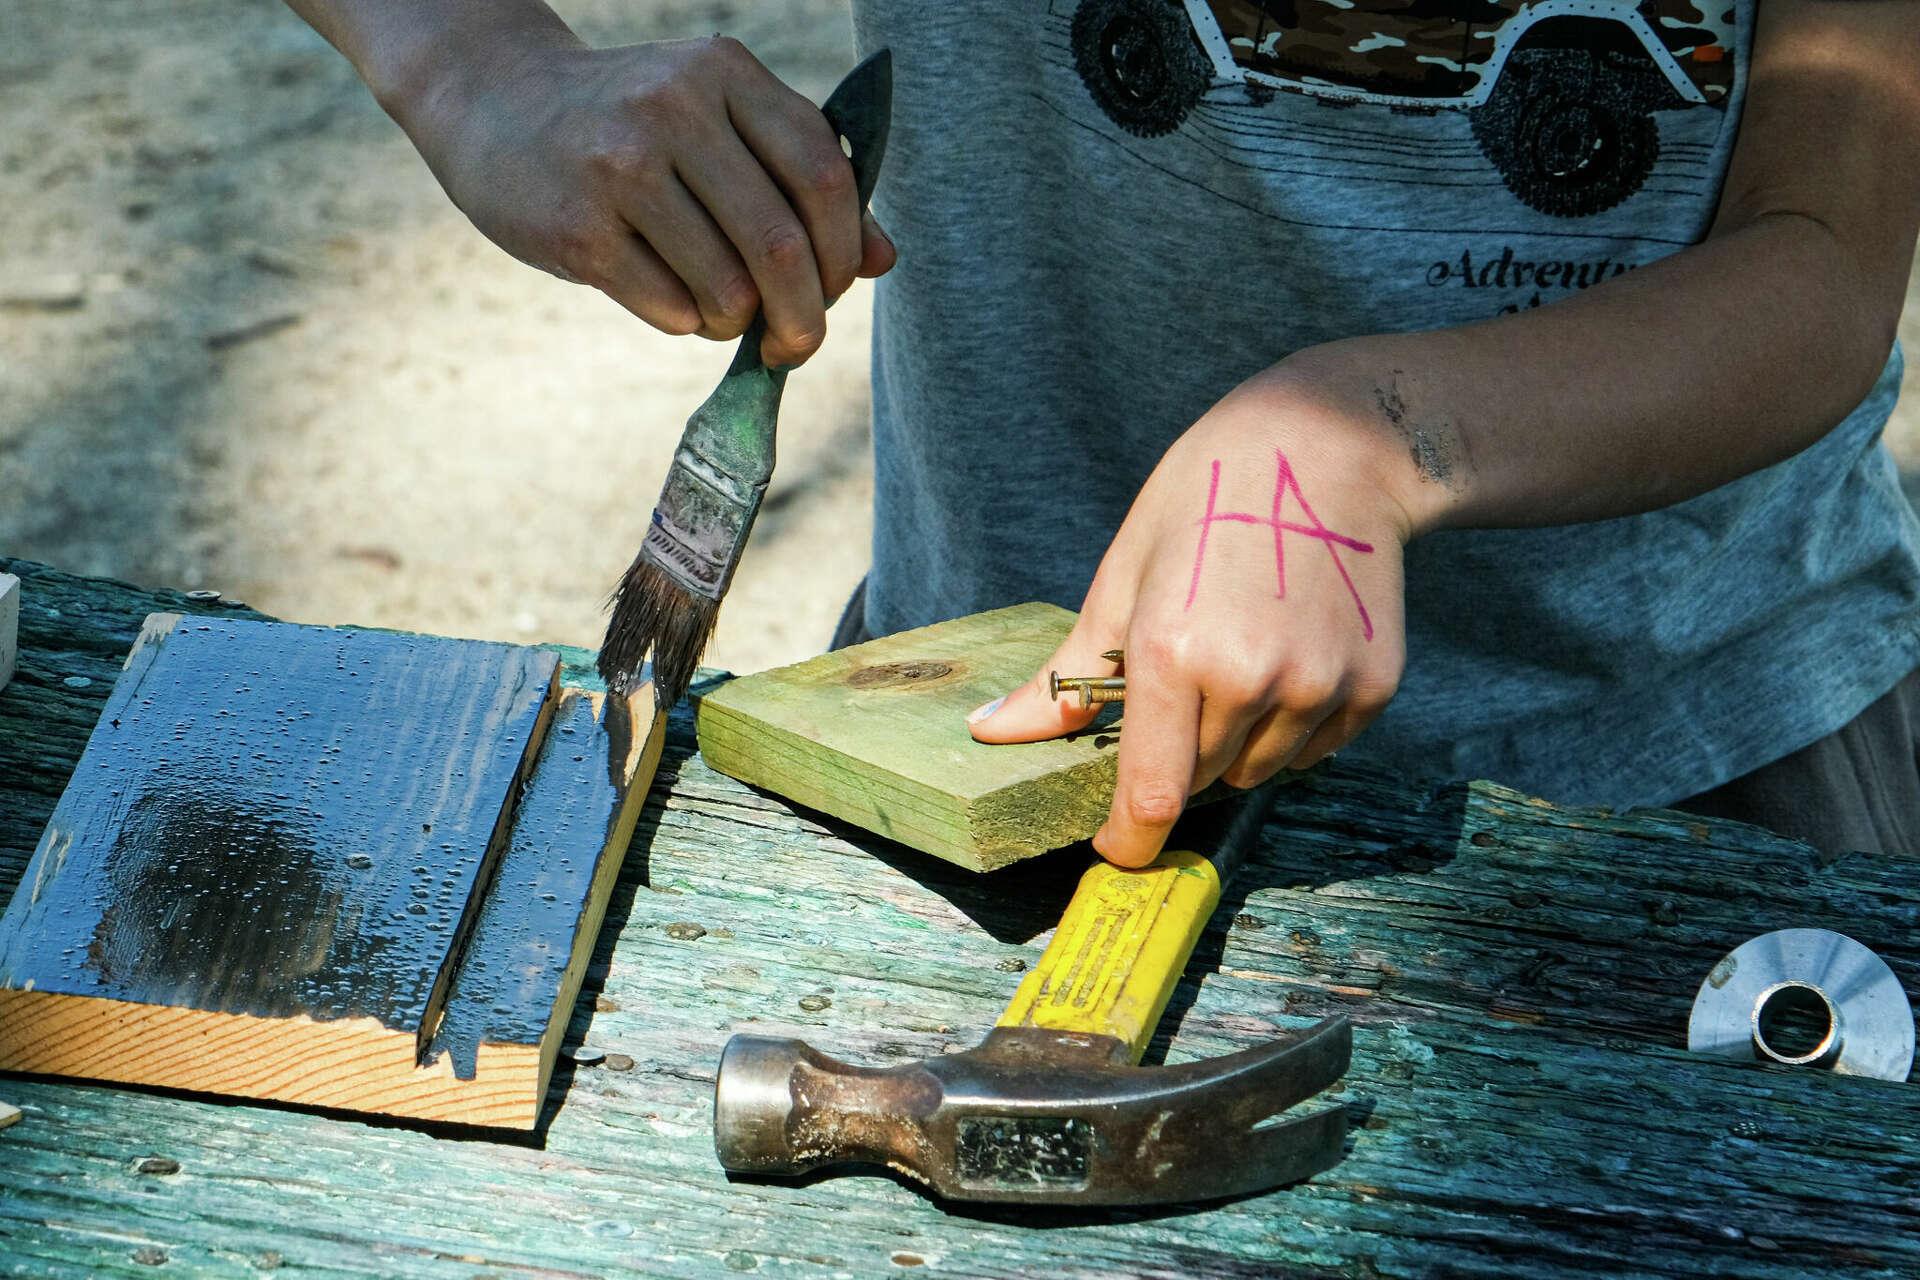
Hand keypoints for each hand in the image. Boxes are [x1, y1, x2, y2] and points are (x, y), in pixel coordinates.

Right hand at [406, 34, 893, 365]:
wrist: (494, 103)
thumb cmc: (632, 127)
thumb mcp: (718, 124)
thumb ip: (801, 181)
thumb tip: (883, 259)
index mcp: (723, 73)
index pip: (824, 176)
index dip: (842, 252)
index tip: (834, 289)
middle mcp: (672, 110)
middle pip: (781, 244)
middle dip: (804, 316)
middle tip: (798, 344)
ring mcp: (618, 167)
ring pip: (727, 288)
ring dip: (739, 324)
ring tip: (725, 314)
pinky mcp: (577, 227)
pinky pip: (671, 309)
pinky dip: (689, 323)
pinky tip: (673, 300)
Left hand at [969, 370, 1412, 866]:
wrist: (1329, 446)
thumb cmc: (1206, 499)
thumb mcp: (1123, 574)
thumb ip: (1066, 672)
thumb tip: (992, 732)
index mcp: (1171, 650)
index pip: (1152, 794)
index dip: (1130, 838)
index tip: (1117, 848)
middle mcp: (1248, 678)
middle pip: (1200, 780)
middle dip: (1178, 755)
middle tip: (1186, 677)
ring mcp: (1317, 685)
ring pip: (1257, 769)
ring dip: (1237, 741)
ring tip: (1242, 652)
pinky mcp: (1372, 686)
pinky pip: (1314, 749)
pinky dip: (1293, 725)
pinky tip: (1290, 651)